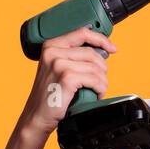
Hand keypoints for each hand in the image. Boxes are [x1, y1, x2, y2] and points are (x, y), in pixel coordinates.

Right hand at [19, 25, 117, 139]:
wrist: (37, 115)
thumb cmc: (49, 94)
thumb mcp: (56, 68)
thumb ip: (72, 57)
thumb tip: (101, 51)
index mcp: (51, 45)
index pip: (82, 33)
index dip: (101, 39)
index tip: (112, 48)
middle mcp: (53, 51)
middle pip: (92, 53)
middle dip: (102, 69)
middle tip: (100, 81)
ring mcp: (59, 64)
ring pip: (95, 68)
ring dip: (102, 81)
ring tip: (97, 90)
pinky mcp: (67, 78)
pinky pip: (95, 80)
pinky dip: (100, 89)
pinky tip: (96, 94)